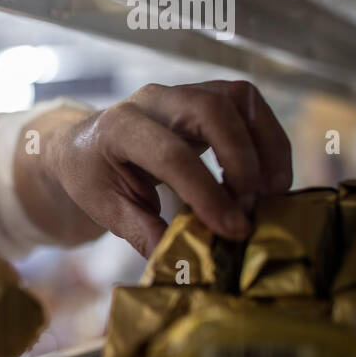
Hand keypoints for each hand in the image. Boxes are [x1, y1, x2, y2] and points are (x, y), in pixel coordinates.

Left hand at [42, 80, 292, 256]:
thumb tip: (186, 262)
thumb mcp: (105, 208)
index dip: (205, 192)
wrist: (83, 144)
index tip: (233, 229)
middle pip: (211, 110)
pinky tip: (269, 176)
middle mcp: (152, 101)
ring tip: (272, 193)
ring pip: (238, 99)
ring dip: (266, 145)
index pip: (170, 155)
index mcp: (118, 128)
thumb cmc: (93, 175)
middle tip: (252, 206)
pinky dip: (268, 138)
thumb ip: (143, 232)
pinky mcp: (206, 96)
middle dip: (241, 159)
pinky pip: (248, 104)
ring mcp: (181, 94)